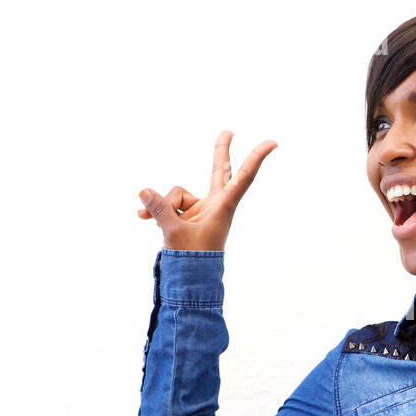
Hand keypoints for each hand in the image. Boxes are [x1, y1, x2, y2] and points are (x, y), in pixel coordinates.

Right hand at [137, 130, 276, 251]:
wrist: (190, 284)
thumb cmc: (192, 262)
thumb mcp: (173, 233)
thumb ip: (160, 209)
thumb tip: (144, 192)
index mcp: (223, 207)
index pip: (243, 177)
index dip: (256, 158)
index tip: (273, 142)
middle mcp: (214, 205)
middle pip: (218, 172)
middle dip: (220, 152)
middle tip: (229, 131)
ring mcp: (200, 211)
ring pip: (177, 196)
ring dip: (164, 209)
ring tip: (162, 228)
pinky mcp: (186, 218)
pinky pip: (168, 206)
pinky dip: (157, 211)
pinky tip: (143, 217)